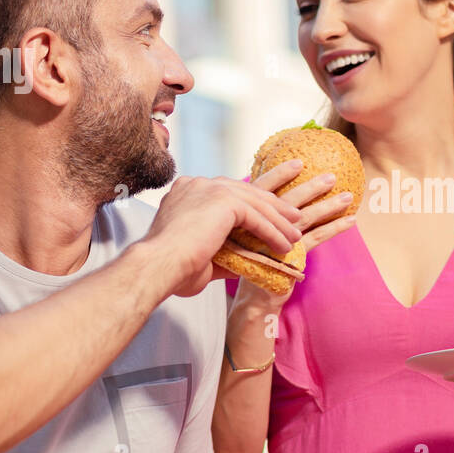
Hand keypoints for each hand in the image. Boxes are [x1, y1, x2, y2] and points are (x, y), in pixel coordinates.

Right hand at [144, 171, 302, 297]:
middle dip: (273, 205)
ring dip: (278, 221)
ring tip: (296, 235)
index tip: (271, 213)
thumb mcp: (202, 254)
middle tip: (295, 215)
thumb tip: (248, 259)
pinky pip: (256, 217)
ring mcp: (209, 189)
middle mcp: (197, 184)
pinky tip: (285, 245)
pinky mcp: (223, 201)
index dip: (252, 204)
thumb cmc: (172, 269)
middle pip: (245, 191)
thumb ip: (226, 250)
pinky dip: (273, 231)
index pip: (228, 193)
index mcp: (187, 191)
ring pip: (254, 204)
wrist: (157, 267)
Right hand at [230, 159, 360, 307]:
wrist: (250, 301)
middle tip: (332, 175)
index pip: (263, 189)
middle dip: (312, 186)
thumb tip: (270, 205)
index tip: (298, 162)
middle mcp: (259, 226)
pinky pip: (317, 238)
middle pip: (289, 200)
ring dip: (328, 205)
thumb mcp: (246, 241)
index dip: (281, 174)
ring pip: (306, 217)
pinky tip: (350, 221)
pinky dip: (334, 228)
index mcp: (245, 217)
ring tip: (348, 196)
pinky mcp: (291, 257)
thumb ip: (256, 221)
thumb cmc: (249, 270)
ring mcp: (275, 241)